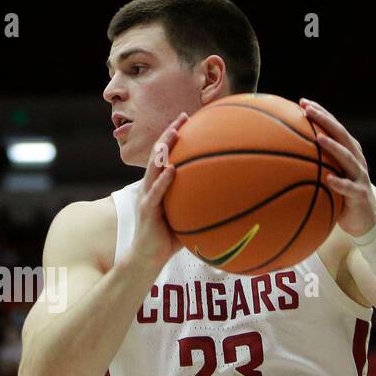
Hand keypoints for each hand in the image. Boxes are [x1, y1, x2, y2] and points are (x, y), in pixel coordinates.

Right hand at [131, 112, 189, 272]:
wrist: (147, 258)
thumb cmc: (168, 240)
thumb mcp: (186, 217)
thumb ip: (199, 204)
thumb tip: (229, 198)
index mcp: (157, 185)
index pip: (164, 155)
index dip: (173, 136)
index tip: (188, 120)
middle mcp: (149, 186)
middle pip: (157, 153)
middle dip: (169, 133)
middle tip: (183, 117)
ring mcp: (146, 197)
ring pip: (153, 167)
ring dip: (163, 149)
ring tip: (174, 134)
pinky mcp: (146, 210)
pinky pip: (155, 192)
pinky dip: (163, 180)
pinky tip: (172, 170)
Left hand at [300, 99, 375, 235]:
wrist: (364, 219)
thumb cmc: (340, 193)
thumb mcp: (328, 174)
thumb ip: (314, 162)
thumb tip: (282, 153)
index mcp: (348, 151)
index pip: (334, 127)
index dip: (320, 113)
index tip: (302, 102)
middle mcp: (356, 159)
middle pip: (342, 135)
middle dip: (325, 120)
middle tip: (308, 110)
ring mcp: (359, 176)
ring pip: (348, 158)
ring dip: (334, 147)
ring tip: (319, 138)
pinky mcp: (360, 194)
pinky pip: (349, 188)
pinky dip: (339, 183)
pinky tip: (328, 179)